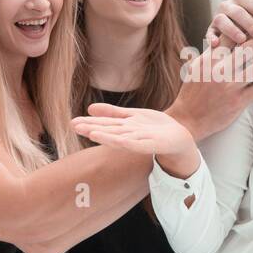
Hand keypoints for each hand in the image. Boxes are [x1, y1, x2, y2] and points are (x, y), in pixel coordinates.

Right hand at [73, 104, 196, 157]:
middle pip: (108, 130)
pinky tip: (117, 139)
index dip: (88, 122)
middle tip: (73, 126)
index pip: (103, 123)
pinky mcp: (150, 145)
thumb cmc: (154, 128)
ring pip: (119, 137)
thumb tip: (90, 108)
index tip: (72, 122)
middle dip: (91, 128)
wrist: (179, 138)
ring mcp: (139, 140)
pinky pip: (136, 143)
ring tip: (90, 132)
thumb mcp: (133, 115)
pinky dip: (125, 142)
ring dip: (105, 135)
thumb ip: (113, 113)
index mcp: (123, 127)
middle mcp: (128, 134)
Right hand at [166, 36, 252, 142]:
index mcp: (210, 59)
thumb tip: (219, 40)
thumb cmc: (191, 94)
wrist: (187, 120)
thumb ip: (209, 54)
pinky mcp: (238, 102)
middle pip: (248, 48)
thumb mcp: (196, 69)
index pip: (231, 35)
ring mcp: (230, 86)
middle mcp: (220, 70)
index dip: (247, 26)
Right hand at [205, 0, 252, 46]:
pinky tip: (215, 44)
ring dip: (231, 29)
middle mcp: (231, 4)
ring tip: (242, 39)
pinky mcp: (211, 28)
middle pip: (239, 12)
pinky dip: (211, 37)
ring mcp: (219, 15)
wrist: (239, 24)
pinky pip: (209, 32)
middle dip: (250, 23)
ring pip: (222, 20)